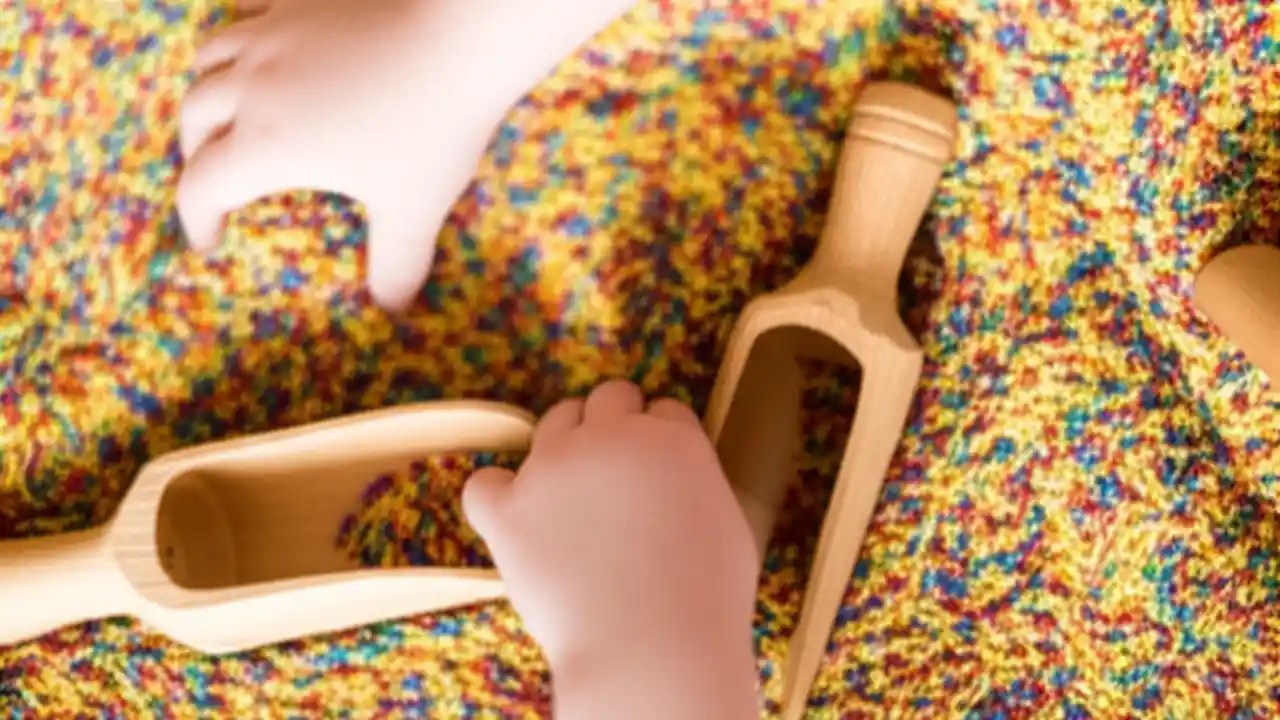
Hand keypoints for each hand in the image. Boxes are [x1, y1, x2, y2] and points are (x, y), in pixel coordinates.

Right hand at [178, 0, 634, 308]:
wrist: (460, 36)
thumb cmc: (434, 126)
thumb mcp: (416, 208)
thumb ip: (397, 262)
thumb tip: (394, 309)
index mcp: (268, 145)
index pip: (202, 187)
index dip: (197, 221)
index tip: (210, 242)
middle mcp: (254, 85)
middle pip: (195, 118)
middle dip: (197, 153)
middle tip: (218, 180)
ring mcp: (273, 34)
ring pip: (210, 58)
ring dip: (208, 91)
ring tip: (227, 113)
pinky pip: (248, 13)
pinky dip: (243, 36)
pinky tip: (264, 50)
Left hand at [463, 380, 759, 719]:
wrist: (653, 648)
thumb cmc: (705, 599)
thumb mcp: (727, 524)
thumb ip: (696, 484)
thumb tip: (675, 484)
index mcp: (672, 437)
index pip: (662, 411)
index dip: (662, 441)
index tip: (659, 475)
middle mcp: (610, 436)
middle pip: (608, 399)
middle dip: (614, 426)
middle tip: (619, 474)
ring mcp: (553, 468)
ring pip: (554, 423)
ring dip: (565, 451)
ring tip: (575, 504)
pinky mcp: (508, 509)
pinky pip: (486, 483)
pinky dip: (498, 498)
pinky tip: (515, 521)